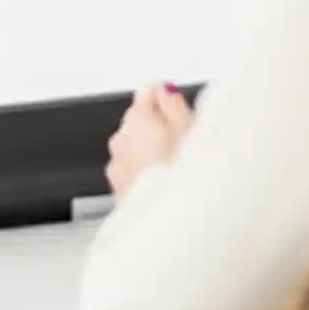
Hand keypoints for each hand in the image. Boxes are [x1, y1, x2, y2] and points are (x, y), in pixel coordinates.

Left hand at [105, 82, 193, 196]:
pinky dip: (144, 173)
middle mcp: (120, 139)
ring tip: (177, 166)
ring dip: (150, 151)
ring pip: (134, 148)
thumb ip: (174, 103)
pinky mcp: (119, 190)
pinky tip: (165, 183)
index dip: (166, 98)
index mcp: (137, 118)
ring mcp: (117, 167)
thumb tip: (165, 90)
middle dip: (158, 126)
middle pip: (138, 121)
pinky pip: (132, 172)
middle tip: (185, 141)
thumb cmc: (184, 174)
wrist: (175, 219)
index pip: (147, 92)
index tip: (178, 106)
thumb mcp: (191, 129)